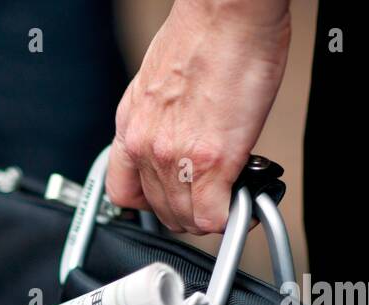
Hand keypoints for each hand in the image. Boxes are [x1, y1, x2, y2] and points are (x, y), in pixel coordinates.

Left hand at [105, 0, 290, 234]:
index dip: (151, 204)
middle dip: (191, 210)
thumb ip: (163, 120)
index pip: (123, 192)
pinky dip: (233, 218)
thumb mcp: (159, 84)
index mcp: (130, 126)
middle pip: (161, 211)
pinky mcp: (210, 162)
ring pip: (188, 220)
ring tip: (234, 195)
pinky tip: (245, 203)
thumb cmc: (206, 34)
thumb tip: (184, 139)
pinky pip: (216, 218)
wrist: (226, 11)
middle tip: (215, 196)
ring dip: (215, 215)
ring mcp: (174, 158)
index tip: (172, 201)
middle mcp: (145, 145)